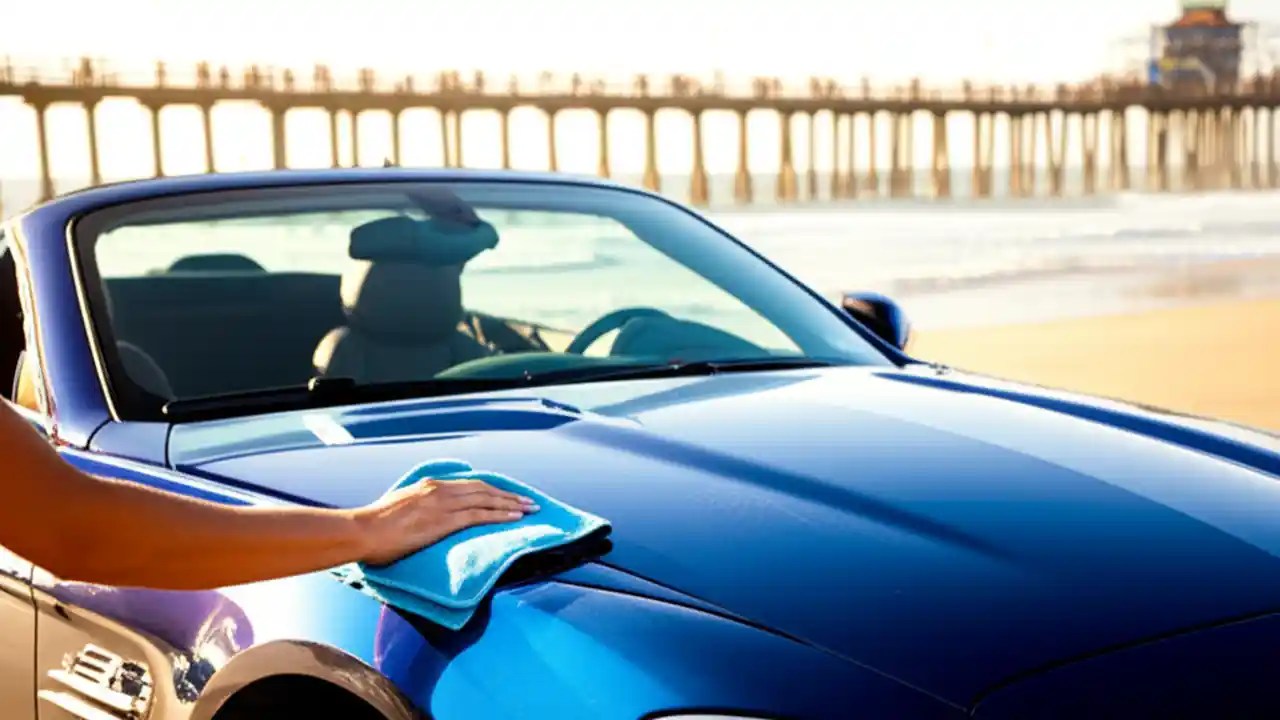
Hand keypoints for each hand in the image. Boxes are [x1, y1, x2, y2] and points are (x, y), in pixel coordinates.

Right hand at [354, 478, 538, 565]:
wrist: (363, 531)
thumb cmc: (376, 525)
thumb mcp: (402, 506)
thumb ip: (420, 506)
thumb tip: (429, 516)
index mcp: (430, 485)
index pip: (470, 485)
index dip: (492, 490)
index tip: (508, 495)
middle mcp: (440, 490)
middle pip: (483, 489)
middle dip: (508, 495)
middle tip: (528, 501)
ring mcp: (442, 503)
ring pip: (486, 500)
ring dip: (511, 504)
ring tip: (529, 509)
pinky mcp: (443, 520)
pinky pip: (479, 515)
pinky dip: (499, 514)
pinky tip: (514, 518)